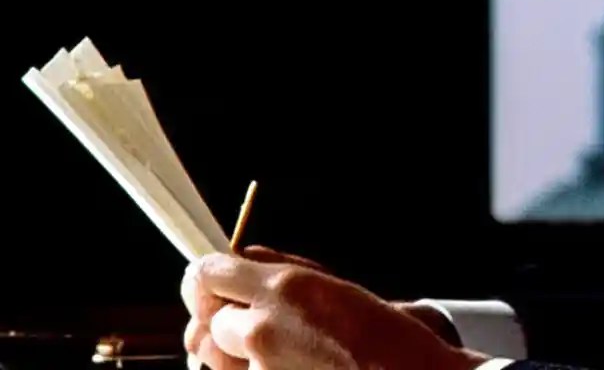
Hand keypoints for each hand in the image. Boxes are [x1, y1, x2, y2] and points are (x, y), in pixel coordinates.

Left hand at [181, 251, 489, 369]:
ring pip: (212, 361)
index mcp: (286, 288)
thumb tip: (242, 258)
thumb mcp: (334, 285)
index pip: (206, 274)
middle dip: (224, 324)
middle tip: (256, 329)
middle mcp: (264, 329)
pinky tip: (287, 369)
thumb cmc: (385, 339)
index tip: (212, 286)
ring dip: (231, 357)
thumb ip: (280, 267)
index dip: (208, 281)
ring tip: (277, 356)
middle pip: (204, 322)